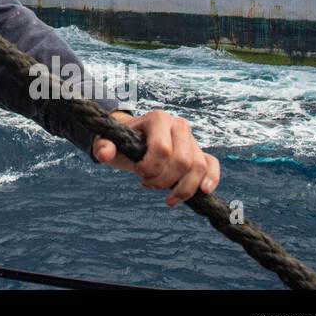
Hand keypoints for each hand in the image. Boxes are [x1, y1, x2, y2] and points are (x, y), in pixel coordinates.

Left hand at [93, 109, 220, 206]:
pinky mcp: (199, 152)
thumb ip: (104, 146)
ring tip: (167, 197)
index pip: (162, 148)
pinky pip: (211, 165)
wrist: (132, 140)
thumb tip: (104, 154)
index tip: (138, 173)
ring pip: (198, 167)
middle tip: (147, 184)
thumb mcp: (108, 142)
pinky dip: (211, 179)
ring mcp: (191, 139)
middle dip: (165, 180)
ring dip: (183, 188)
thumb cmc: (121, 141)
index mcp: (157, 119)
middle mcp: (178, 125)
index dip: (151, 167)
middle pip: (182, 161)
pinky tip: (203, 192)